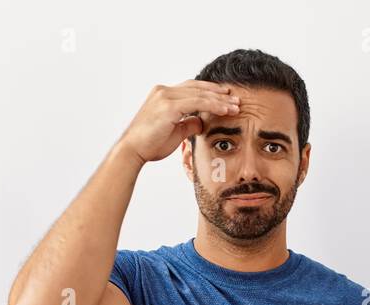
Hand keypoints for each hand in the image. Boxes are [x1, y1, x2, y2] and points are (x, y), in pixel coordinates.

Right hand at [115, 81, 240, 164]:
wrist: (132, 151)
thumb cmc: (149, 145)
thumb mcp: (175, 132)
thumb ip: (188, 124)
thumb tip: (201, 121)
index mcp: (163, 94)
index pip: (191, 88)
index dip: (209, 91)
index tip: (225, 96)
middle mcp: (163, 91)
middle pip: (197, 88)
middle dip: (218, 93)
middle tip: (236, 99)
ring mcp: (165, 96)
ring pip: (200, 94)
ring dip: (220, 100)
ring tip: (236, 106)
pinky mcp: (168, 105)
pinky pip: (197, 102)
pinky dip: (213, 105)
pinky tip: (225, 110)